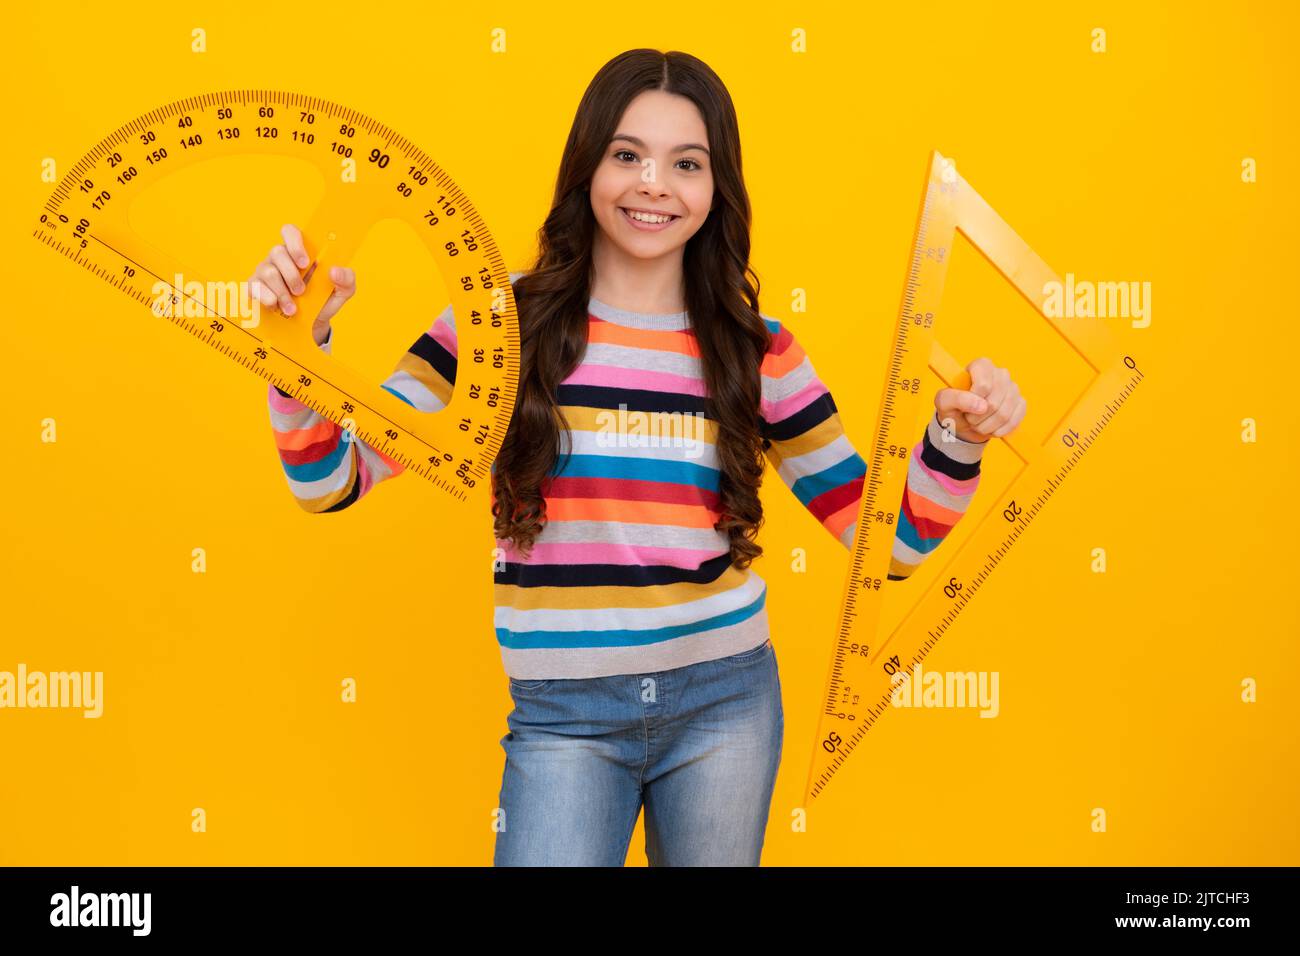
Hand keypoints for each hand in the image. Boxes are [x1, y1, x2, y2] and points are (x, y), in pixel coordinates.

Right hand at [249, 223, 356, 346]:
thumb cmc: (324, 300)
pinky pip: (255, 287)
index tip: (305, 262)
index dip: (295, 243)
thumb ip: (346, 279)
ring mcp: (265, 270)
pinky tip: (277, 307)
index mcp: (300, 251)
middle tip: (301, 291)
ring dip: (282, 292)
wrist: (311, 324)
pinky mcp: (255, 286)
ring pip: (268, 272)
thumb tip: (334, 271)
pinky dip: (268, 299)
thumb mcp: (343, 290)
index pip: (290, 232)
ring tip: (293, 309)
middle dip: (291, 275)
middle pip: (277, 252)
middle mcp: (280, 257)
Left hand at [933, 357, 1026, 443]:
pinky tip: (991, 428)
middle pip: (993, 402)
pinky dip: (999, 430)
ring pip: (1004, 414)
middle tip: (969, 418)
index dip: (973, 401)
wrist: (965, 422)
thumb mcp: (944, 402)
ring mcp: (1013, 388)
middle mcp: (1000, 373)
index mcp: (981, 365)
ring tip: (978, 424)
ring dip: (986, 426)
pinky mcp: (1021, 403)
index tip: (964, 406)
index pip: (984, 385)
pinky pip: (1013, 421)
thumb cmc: (953, 407)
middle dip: (977, 417)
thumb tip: (980, 406)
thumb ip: (955, 398)